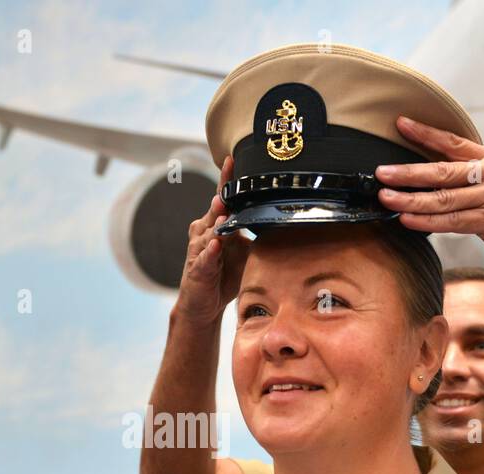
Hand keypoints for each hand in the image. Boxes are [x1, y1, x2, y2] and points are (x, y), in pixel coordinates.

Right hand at [171, 156, 251, 326]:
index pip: (223, 198)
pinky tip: (215, 244)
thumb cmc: (223, 274)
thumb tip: (286, 220)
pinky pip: (204, 258)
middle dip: (222, 195)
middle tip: (229, 175)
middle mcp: (205, 232)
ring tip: (224, 211)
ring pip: (208, 232)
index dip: (227, 180)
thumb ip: (257, 234)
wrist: (203, 304)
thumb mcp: (244, 251)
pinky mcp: (198, 270)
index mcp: (216, 225)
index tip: (233, 158)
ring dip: (216, 221)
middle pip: (214, 209)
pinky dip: (209, 251)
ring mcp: (199, 250)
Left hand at [375, 116, 483, 283]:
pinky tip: (407, 219)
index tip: (400, 124)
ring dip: (409, 199)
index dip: (425, 133)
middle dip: (407, 172)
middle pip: (441, 170)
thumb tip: (439, 179)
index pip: (454, 142)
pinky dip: (427, 221)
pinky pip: (452, 221)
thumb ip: (476, 179)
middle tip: (380, 171)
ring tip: (385, 197)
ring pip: (443, 198)